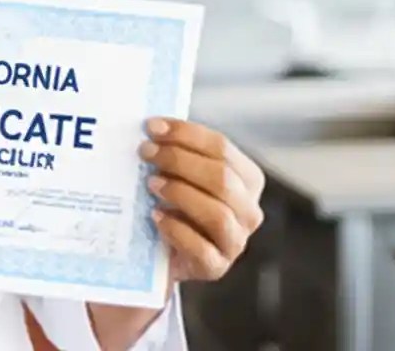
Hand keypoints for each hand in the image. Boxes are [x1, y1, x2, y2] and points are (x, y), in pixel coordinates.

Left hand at [139, 119, 264, 282]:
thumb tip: (151, 127)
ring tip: (151, 184)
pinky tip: (155, 216)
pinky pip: (202, 249)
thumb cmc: (177, 205)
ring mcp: (235, 241)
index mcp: (247, 179)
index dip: (186, 134)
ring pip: (218, 214)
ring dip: (181, 193)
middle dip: (179, 160)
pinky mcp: (216, 267)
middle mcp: (248, 210)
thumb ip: (177, 152)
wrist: (167, 253)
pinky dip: (176, 230)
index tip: (152, 127)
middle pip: (222, 178)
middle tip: (145, 153)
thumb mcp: (183, 174)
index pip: (222, 148)